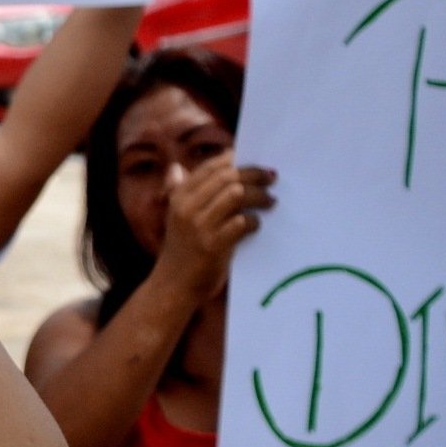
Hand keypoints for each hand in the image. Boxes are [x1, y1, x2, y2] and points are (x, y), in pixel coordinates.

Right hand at [149, 154, 275, 303]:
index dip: (235, 160)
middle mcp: (187, 207)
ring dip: (259, 195)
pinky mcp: (213, 245)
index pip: (210, 167)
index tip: (254, 162)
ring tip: (270, 201)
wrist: (174, 286)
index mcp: (178, 197)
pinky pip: (241, 222)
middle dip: (254, 174)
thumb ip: (178, 191)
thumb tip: (178, 167)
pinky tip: (257, 224)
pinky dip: (254, 221)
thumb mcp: (174, 217)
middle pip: (228, 177)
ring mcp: (199, 226)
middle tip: (271, 178)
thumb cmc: (180, 250)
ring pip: (236, 195)